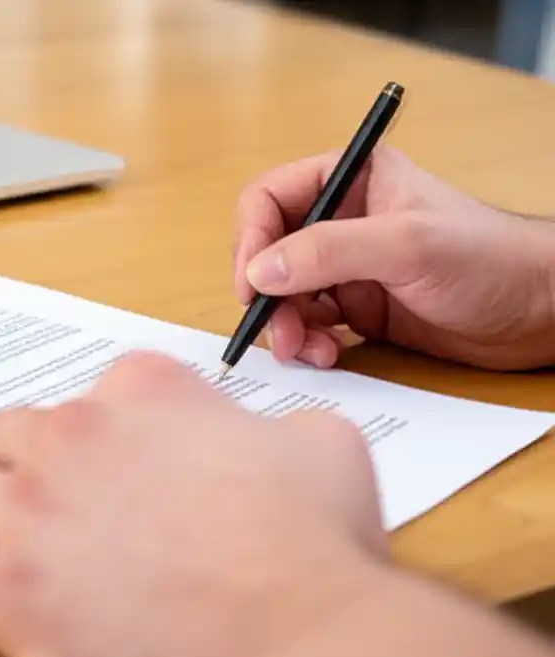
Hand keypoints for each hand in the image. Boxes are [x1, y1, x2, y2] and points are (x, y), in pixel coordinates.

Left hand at [0, 352, 389, 656]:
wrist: (293, 632)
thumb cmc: (314, 549)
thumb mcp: (321, 451)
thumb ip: (281, 428)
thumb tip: (278, 438)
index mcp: (143, 395)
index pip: (97, 392)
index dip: (91, 424)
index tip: (85, 442)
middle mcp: (72, 438)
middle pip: (4, 435)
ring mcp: (30, 512)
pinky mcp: (6, 592)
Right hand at [234, 146, 554, 370]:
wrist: (539, 311)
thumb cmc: (489, 259)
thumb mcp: (406, 246)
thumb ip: (328, 252)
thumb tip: (258, 272)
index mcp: (350, 180)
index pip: (270, 199)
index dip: (252, 239)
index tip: (251, 283)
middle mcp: (342, 219)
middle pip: (268, 252)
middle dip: (268, 295)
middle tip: (277, 330)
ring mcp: (348, 266)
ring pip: (284, 294)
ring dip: (285, 326)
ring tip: (306, 350)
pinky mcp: (358, 307)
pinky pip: (309, 324)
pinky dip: (307, 343)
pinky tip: (327, 355)